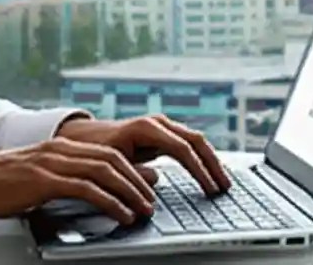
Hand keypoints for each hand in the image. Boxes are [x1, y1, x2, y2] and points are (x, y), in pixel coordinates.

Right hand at [0, 137, 156, 224]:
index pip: (107, 152)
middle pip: (112, 158)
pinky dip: (109, 202)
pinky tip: (119, 214)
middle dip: (137, 180)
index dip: (132, 168)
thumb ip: (63, 179)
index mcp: (59, 146)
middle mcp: (59, 149)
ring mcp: (52, 162)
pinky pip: (86, 189)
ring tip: (142, 210)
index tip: (147, 185)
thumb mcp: (36, 177)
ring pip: (104, 171)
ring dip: (129, 192)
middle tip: (152, 200)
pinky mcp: (43, 180)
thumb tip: (90, 192)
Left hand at [55, 114, 230, 196]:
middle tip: (224, 188)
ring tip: (223, 184)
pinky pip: (190, 145)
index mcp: (146, 128)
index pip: (182, 148)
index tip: (210, 188)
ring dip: (211, 162)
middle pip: (196, 141)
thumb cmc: (97, 152)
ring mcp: (163, 127)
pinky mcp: (164, 135)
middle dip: (213, 164)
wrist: (88, 138)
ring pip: (196, 141)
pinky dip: (202, 160)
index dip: (199, 169)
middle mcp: (158, 123)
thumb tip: (156, 182)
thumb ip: (133, 172)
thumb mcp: (112, 163)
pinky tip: (211, 175)